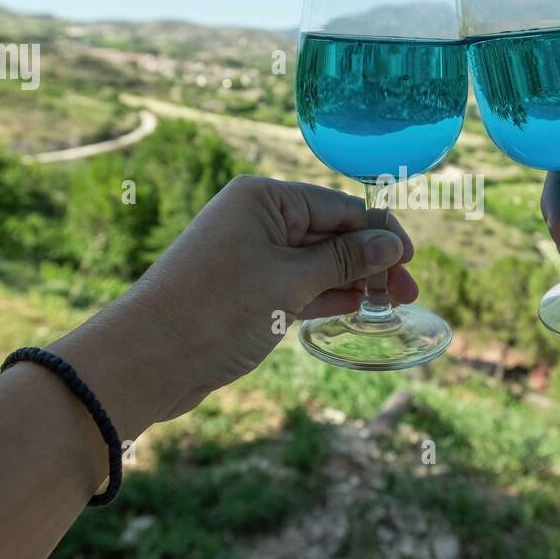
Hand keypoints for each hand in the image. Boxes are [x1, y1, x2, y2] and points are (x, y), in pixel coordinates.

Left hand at [56, 176, 416, 433]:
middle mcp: (256, 220)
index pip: (339, 207)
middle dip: (371, 260)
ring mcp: (250, 256)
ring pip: (316, 262)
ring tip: (392, 304)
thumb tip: (391, 243)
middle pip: (330, 233)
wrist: (147, 359)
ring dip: (353, 281)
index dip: (379, 233)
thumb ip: (345, 261)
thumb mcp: (292, 282)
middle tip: (410, 293)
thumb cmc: (216, 310)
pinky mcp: (245, 291)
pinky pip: (297, 285)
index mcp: (264, 199)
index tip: (411, 261)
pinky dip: (326, 295)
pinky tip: (356, 307)